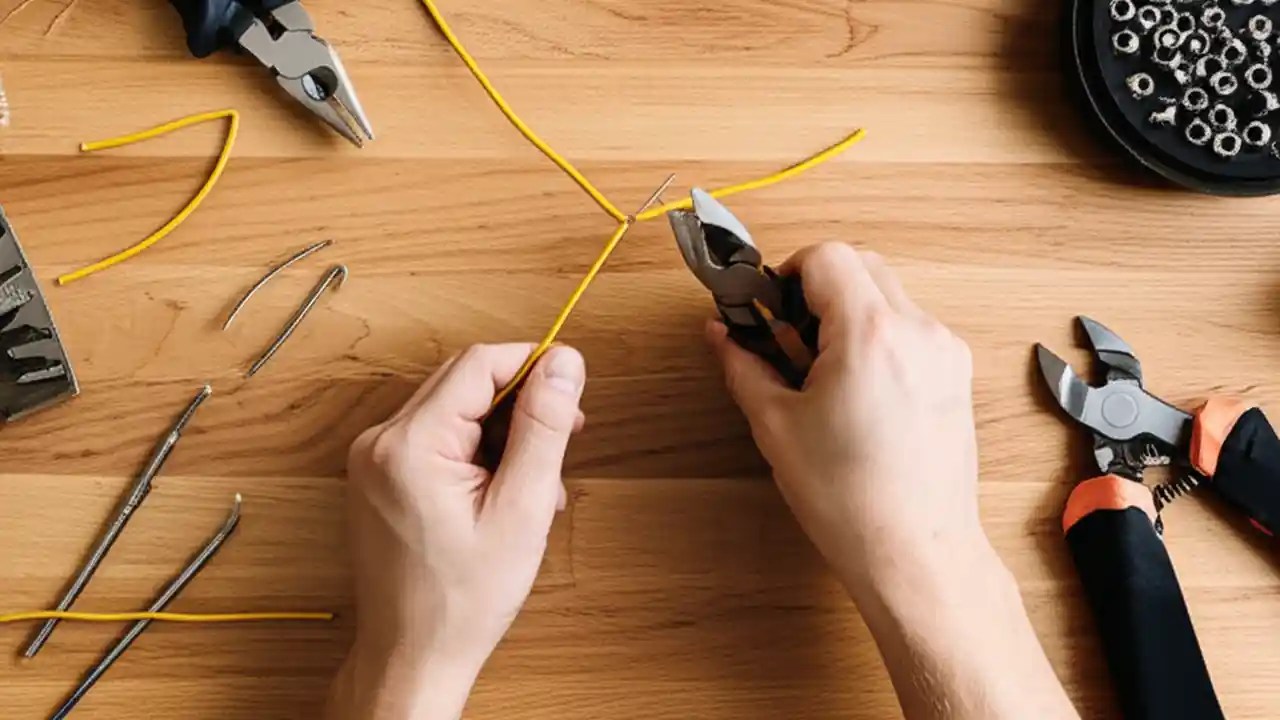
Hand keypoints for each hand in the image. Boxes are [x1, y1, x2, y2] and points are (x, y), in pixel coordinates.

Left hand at [328, 344, 585, 719]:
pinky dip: (478, 454)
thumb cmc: (462, 600)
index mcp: (410, 445)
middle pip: (465, 383)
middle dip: (522, 406)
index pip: (479, 365)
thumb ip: (543, 430)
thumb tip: (564, 364)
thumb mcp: (521, 511)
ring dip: (503, 435)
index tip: (573, 388)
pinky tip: (504, 494)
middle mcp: (381, 442)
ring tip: (535, 487)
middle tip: (566, 439)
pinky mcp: (381, 475)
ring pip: (456, 411)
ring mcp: (375, 459)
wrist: (413, 656)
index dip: (533, 366)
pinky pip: (438, 438)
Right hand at [708, 243, 987, 597]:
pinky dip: (879, 336)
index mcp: (869, 335)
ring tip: (823, 372)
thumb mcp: (776, 426)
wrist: (915, 551)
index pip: (828, 257)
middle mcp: (917, 331)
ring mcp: (945, 351)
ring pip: (889, 295)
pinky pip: (911, 327)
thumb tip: (721, 332)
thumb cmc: (848, 499)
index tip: (769, 308)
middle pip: (862, 265)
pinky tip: (857, 389)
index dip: (788, 273)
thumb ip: (744, 366)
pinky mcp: (956, 374)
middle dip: (818, 289)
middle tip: (790, 339)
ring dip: (849, 312)